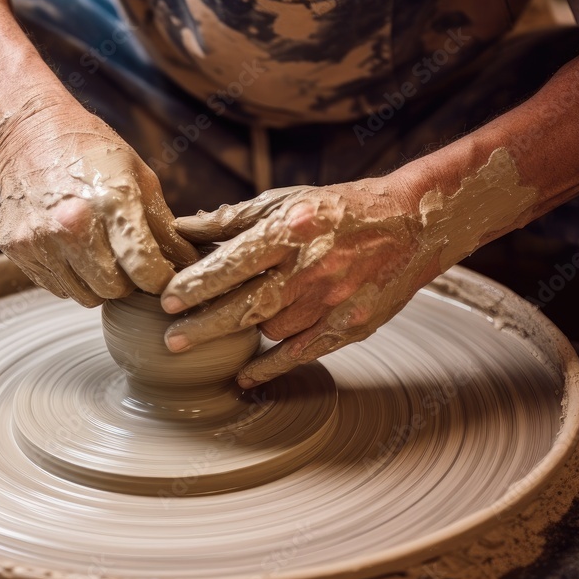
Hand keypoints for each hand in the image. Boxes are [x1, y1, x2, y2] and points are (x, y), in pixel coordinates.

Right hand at [0, 97, 197, 305]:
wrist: (29, 134)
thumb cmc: (92, 153)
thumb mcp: (139, 178)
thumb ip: (164, 226)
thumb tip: (191, 265)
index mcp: (111, 201)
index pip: (145, 270)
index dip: (159, 279)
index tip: (161, 274)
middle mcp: (71, 224)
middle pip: (115, 290)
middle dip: (127, 281)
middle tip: (127, 258)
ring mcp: (39, 240)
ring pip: (85, 296)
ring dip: (97, 282)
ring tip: (97, 250)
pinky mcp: (17, 250)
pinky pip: (57, 287)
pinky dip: (70, 276)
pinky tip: (69, 247)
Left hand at [159, 179, 434, 386]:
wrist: (412, 225)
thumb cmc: (340, 209)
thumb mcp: (286, 202)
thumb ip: (232, 220)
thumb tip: (182, 227)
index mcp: (290, 231)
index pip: (233, 263)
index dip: (197, 284)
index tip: (166, 299)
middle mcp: (310, 269)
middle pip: (245, 306)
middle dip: (203, 327)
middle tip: (171, 341)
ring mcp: (332, 302)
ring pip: (270, 330)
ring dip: (241, 333)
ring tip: (213, 335)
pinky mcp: (349, 327)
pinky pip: (300, 355)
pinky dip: (269, 367)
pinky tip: (243, 376)